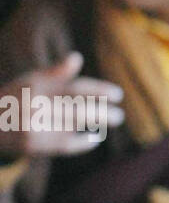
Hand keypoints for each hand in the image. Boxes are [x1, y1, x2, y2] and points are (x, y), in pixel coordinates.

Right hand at [0, 51, 124, 157]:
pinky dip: (82, 143)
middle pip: (76, 109)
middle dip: (101, 112)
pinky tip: (94, 139)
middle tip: (119, 115)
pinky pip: (64, 144)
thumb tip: (77, 57)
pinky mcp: (32, 144)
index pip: (74, 88)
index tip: (117, 94)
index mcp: (35, 85)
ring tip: (112, 121)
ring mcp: (33, 126)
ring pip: (72, 126)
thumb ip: (55, 73)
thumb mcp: (30, 81)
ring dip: (95, 125)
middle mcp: (34, 104)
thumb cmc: (15, 99)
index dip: (99, 91)